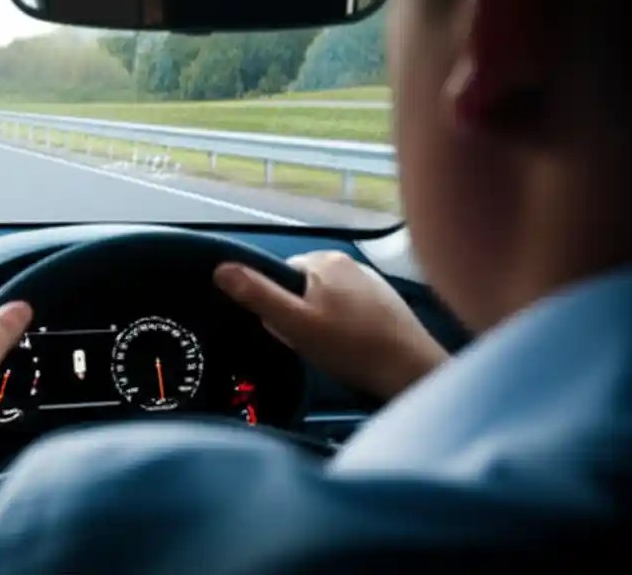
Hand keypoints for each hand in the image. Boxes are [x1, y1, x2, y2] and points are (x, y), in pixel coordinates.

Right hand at [213, 251, 446, 400]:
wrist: (410, 371)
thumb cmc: (351, 347)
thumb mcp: (294, 324)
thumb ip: (257, 295)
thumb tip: (221, 268)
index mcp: (324, 260)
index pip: (281, 275)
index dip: (277, 305)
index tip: (288, 329)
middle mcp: (349, 262)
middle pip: (303, 288)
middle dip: (300, 315)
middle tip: (309, 344)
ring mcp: (372, 281)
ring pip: (327, 302)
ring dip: (322, 323)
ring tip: (333, 350)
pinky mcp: (387, 303)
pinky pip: (351, 312)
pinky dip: (346, 329)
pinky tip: (353, 350)